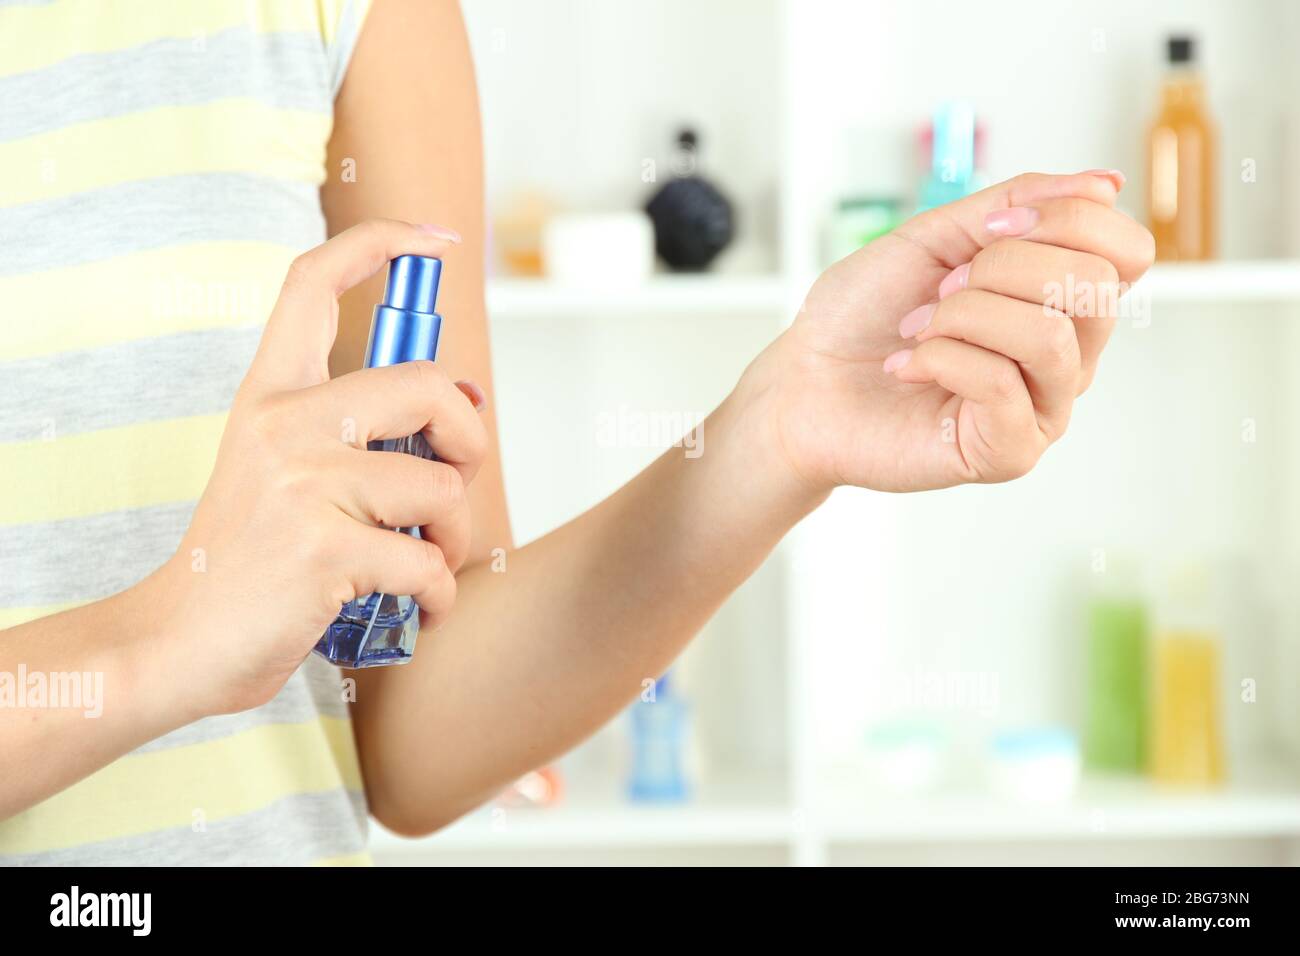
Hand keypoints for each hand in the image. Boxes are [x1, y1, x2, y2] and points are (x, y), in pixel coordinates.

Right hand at [152, 220, 486, 714]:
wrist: (179, 640)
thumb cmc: (251, 558)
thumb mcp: (285, 472)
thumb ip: (358, 432)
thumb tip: (465, 398)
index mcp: (269, 395)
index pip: (312, 283)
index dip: (380, 242)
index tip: (435, 239)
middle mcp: (282, 425)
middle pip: (424, 385)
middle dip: (471, 438)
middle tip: (457, 479)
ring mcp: (300, 484)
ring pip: (441, 487)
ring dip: (455, 536)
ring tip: (428, 561)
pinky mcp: (321, 550)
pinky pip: (426, 563)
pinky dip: (438, 594)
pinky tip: (419, 606)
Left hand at [748, 172, 1153, 493]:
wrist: (802, 382)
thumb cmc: (863, 315)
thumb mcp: (934, 236)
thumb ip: (1015, 203)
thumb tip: (1107, 182)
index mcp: (1059, 300)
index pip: (1127, 251)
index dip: (1065, 219)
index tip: (988, 227)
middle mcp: (1067, 355)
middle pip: (1095, 286)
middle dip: (1000, 267)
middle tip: (940, 291)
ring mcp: (1043, 407)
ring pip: (1051, 335)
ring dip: (965, 315)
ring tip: (918, 329)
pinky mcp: (1009, 452)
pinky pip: (1004, 386)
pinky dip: (941, 359)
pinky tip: (908, 368)